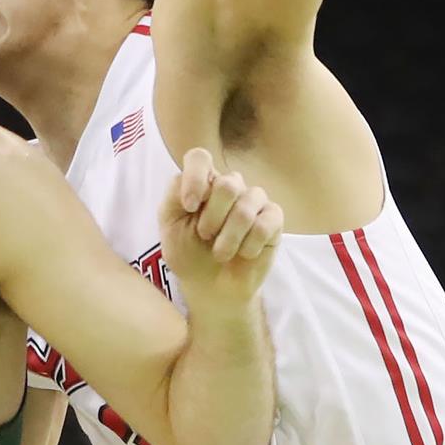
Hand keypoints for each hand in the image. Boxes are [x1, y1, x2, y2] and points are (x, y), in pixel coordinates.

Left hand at [159, 148, 282, 309]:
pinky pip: (266, 223)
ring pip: (247, 205)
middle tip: (204, 236)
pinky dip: (249, 245)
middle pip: (227, 184)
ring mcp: (253, 200)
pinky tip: (243, 253)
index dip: (195, 178)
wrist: (210, 287)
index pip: (199, 157)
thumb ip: (175, 195)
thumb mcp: (170, 225)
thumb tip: (199, 182)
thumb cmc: (188, 253)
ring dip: (229, 237)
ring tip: (220, 253)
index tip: (189, 207)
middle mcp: (229, 186)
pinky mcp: (274, 219)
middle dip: (211, 218)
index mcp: (202, 182)